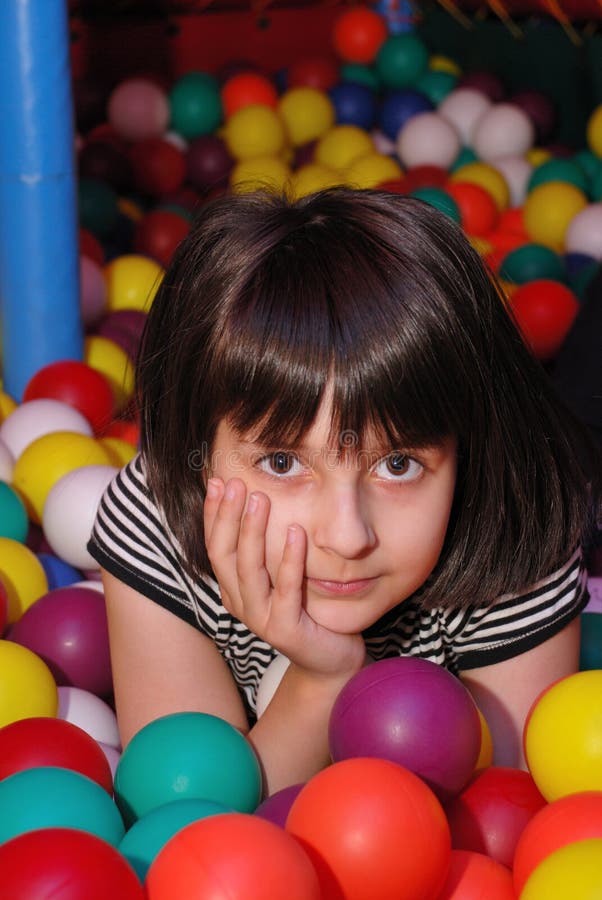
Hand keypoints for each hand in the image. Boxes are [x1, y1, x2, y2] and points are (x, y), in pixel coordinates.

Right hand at [203, 477, 365, 678]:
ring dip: (253, 532)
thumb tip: (255, 497)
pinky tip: (297, 532)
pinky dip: (290, 560)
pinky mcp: (285, 630)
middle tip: (236, 483)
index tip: (217, 481)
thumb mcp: (280, 573)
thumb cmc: (305, 609)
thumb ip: (266, 546)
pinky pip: (286, 590)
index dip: (213, 513)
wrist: (329, 659)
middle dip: (227, 516)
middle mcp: (240, 603)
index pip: (214, 545)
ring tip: (261, 499)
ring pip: (248, 570)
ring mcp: (260, 619)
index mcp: (233, 588)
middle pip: (224, 555)